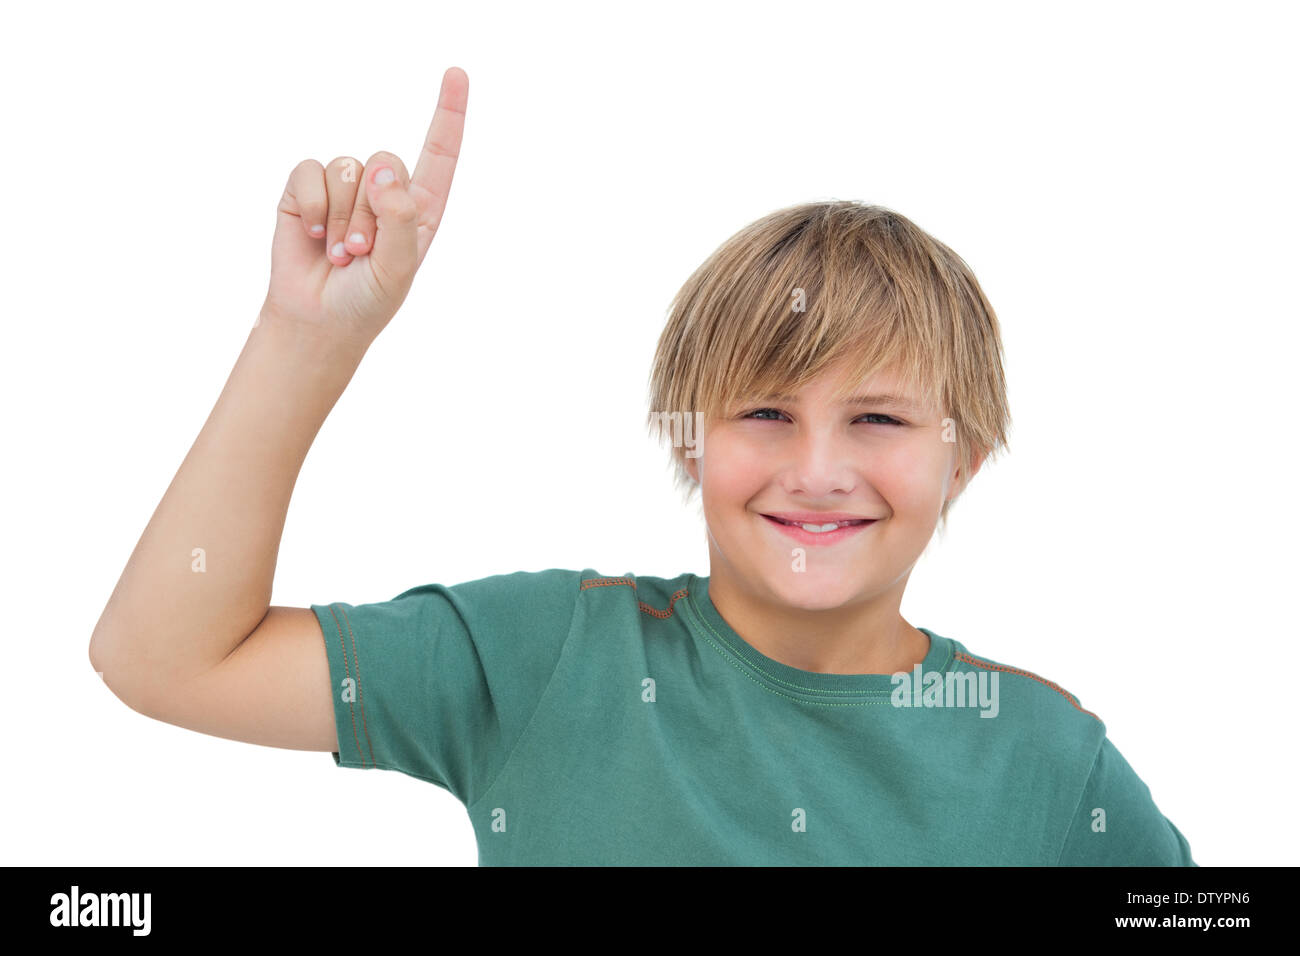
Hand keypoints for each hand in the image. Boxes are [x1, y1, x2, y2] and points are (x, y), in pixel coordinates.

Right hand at [258, 67, 467, 350]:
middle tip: (361, 254)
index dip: (448, 113)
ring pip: (348, 167)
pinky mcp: (306, 190)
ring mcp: (345, 189)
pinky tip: (314, 236)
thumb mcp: (398, 268)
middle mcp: (384, 192)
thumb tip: (384, 171)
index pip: (439, 153)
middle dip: (371, 211)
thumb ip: (400, 219)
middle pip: (386, 159)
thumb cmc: (367, 299)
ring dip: (343, 216)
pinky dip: (314, 206)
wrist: (318, 320)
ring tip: (340, 253)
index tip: (457, 74)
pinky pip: (310, 170)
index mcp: (420, 208)